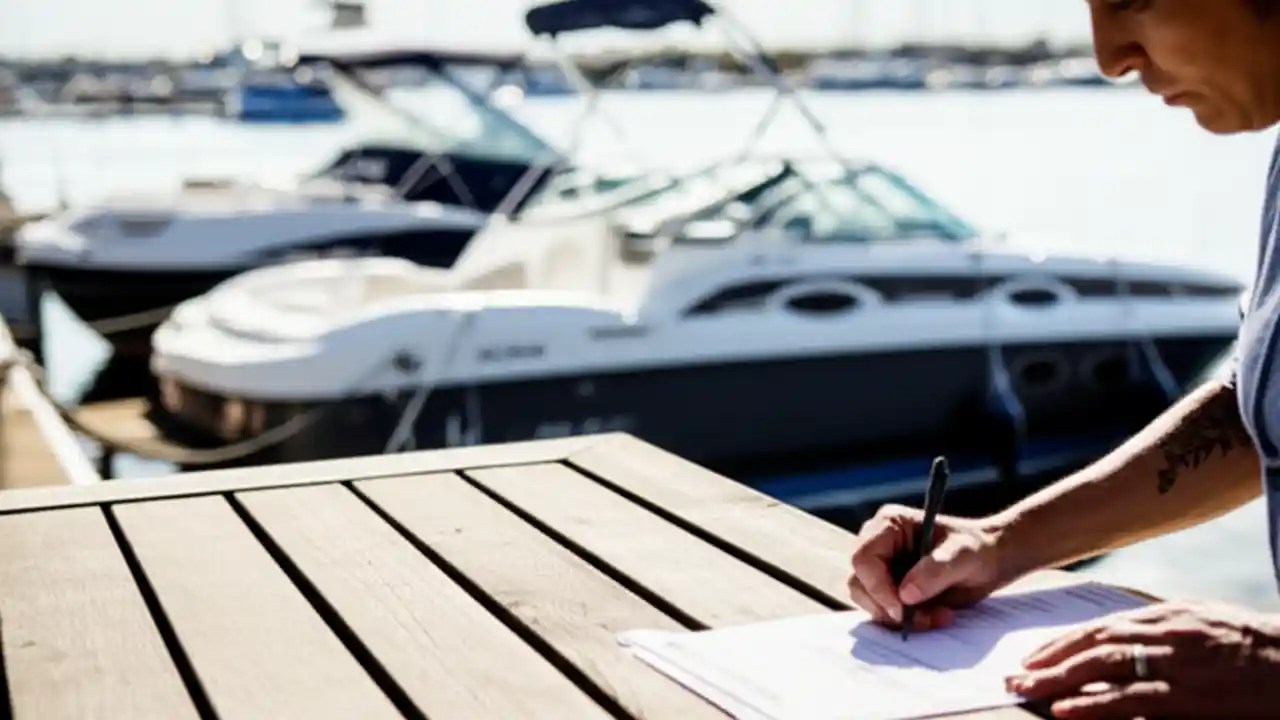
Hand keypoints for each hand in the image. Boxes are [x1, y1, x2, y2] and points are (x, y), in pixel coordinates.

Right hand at [847, 504, 1006, 629]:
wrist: (991, 562)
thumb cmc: (978, 548)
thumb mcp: (963, 555)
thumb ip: (935, 570)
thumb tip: (905, 594)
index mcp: (889, 524)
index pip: (863, 558)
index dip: (878, 587)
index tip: (903, 609)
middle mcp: (878, 544)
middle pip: (859, 583)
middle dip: (889, 607)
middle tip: (925, 619)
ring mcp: (881, 568)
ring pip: (868, 601)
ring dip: (899, 618)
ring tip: (936, 617)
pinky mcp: (889, 589)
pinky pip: (883, 612)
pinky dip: (905, 622)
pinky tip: (934, 616)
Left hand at [1007, 601, 1279, 717]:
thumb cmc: (1257, 649)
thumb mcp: (1206, 624)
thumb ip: (1163, 631)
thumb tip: (1120, 640)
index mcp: (1168, 615)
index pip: (1101, 626)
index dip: (1062, 642)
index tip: (1031, 657)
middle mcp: (1166, 633)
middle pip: (1093, 643)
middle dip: (1048, 660)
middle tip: (1014, 677)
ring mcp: (1178, 663)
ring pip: (1104, 667)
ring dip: (1059, 680)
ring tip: (1026, 692)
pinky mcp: (1190, 697)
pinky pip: (1132, 700)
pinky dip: (1094, 704)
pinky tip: (1066, 710)